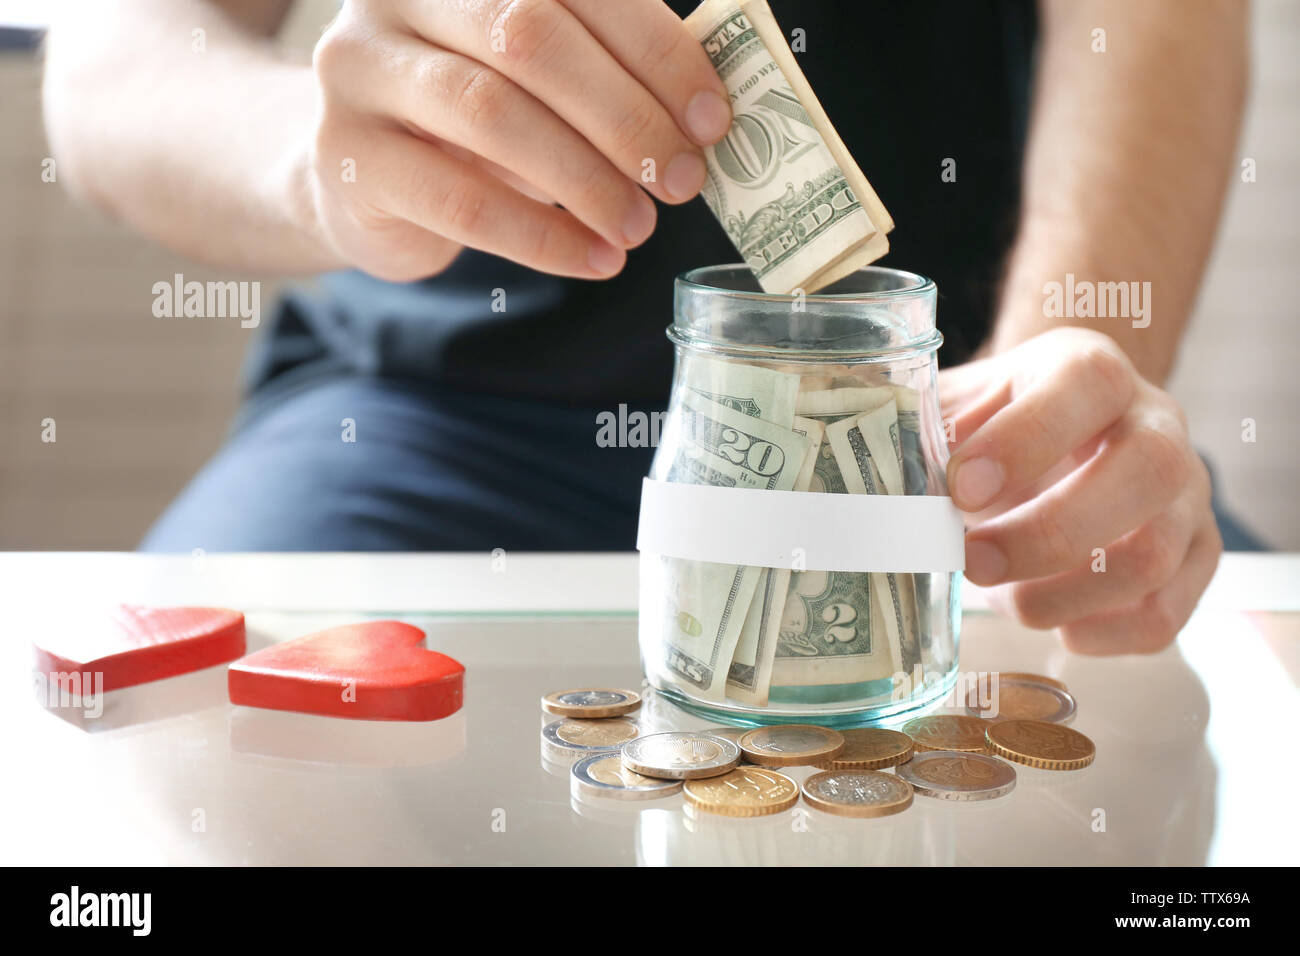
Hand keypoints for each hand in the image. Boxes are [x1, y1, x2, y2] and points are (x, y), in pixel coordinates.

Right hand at [306, 0, 731, 280]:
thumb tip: (705, 115)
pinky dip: (541, 237)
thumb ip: (604, 71)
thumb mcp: (537, 80)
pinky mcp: (345, 156)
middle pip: (529, 38)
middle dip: (624, 116)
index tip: (711, 120)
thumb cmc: (472, 122)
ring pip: (490, 114)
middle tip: (680, 179)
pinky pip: (458, 201)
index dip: (656, 51)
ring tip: (639, 225)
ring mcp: (360, 70)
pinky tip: (594, 260)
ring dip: (585, 179)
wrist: (359, 174)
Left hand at [941, 327, 1221, 653]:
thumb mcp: (961, 404)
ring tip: (1004, 597)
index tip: (959, 487)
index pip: (1087, 386)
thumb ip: (927, 429)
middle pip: (1145, 474)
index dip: (1025, 440)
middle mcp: (1158, 424)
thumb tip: (881, 480)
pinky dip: (1101, 634)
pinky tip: (1054, 623)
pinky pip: (1165, 613)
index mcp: (1091, 370)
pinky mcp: (1194, 557)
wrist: (1058, 431)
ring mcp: (1186, 495)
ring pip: (1153, 555)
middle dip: (1047, 534)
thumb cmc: (997, 422)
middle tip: (972, 562)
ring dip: (1063, 594)